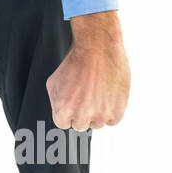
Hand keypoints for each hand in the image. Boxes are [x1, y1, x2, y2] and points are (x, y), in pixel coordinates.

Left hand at [46, 10, 130, 131]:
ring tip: (97, 91)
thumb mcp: (54, 82)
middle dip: (81, 111)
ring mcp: (101, 115)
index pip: (64, 123)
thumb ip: (55, 102)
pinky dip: (111, 111)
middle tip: (85, 94)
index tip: (73, 98)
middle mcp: (82, 116)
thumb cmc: (75, 62)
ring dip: (97, 111)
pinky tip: (107, 95)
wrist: (98, 47)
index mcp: (63, 111)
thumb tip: (61, 114)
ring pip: (97, 123)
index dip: (68, 109)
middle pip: (80, 125)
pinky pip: (112, 121)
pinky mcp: (118, 110)